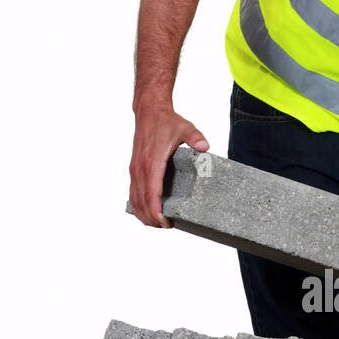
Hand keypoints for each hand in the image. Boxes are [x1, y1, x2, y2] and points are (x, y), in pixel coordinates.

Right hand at [129, 101, 208, 225]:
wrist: (148, 111)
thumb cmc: (166, 121)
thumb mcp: (184, 128)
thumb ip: (195, 137)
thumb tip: (205, 146)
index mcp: (152, 163)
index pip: (152, 194)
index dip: (157, 212)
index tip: (166, 223)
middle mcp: (140, 169)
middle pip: (142, 202)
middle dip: (152, 219)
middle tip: (166, 227)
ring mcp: (135, 170)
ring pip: (134, 199)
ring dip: (143, 215)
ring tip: (157, 224)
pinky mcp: (134, 169)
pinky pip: (133, 192)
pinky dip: (137, 206)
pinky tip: (145, 213)